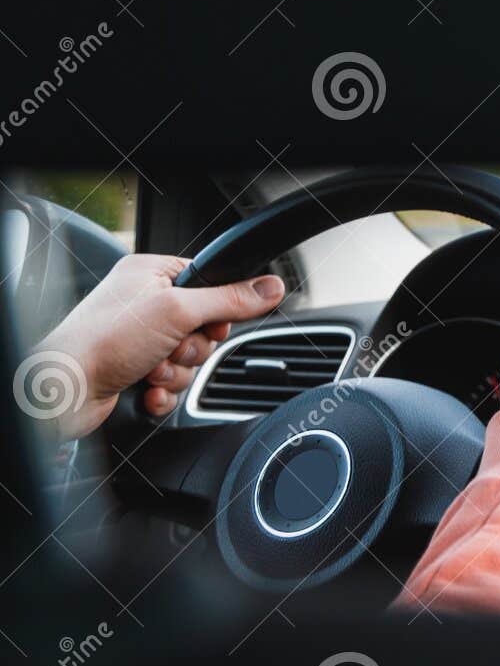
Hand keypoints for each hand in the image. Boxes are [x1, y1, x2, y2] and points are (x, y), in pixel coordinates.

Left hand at [30, 254, 286, 437]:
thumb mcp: (177, 311)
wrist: (64, 389)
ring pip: (189, 359)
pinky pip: (171, 384)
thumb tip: (271, 286)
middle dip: (192, 347)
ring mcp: (137, 339)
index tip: (211, 321)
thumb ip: (229, 299)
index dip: (218, 306)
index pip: (208, 281)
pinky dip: (162, 391)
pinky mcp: (133, 370)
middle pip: (204, 326)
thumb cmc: (102, 340)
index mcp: (150, 273)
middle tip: (171, 346)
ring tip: (149, 369)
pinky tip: (144, 389)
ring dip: (176, 372)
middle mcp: (143, 303)